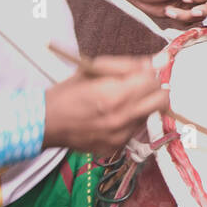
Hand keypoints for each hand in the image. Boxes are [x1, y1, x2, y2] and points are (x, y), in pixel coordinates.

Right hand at [43, 55, 168, 156]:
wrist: (44, 123)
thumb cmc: (68, 92)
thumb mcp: (94, 69)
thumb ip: (129, 64)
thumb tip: (162, 59)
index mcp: (114, 95)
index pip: (153, 81)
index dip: (147, 73)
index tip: (138, 72)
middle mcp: (121, 118)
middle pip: (161, 100)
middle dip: (154, 89)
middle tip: (139, 85)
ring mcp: (119, 136)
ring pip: (149, 114)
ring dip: (141, 105)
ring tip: (120, 101)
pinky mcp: (116, 147)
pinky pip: (135, 130)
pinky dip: (129, 120)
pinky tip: (112, 116)